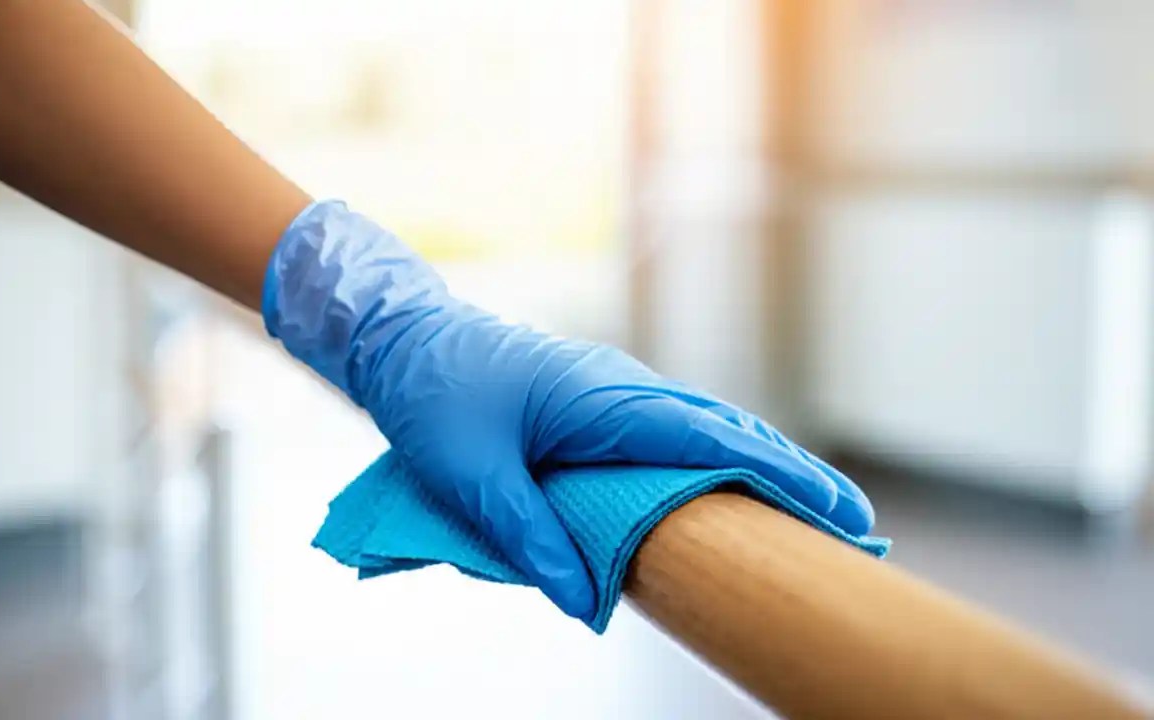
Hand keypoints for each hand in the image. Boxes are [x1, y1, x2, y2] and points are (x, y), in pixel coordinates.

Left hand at [263, 201, 873, 618]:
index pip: (709, 439)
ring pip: (706, 426)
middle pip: (726, 430)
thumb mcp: (469, 474)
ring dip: (762, 464)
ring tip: (814, 509)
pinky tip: (736, 482)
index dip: (778, 476)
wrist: (404, 336)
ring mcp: (615, 388)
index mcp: (599, 399)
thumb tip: (586, 602)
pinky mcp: (601, 400)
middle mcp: (621, 387)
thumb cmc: (431, 395)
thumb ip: (528, 536)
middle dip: (792, 475)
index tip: (838, 510)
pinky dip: (720, 454)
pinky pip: (675, 428)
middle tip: (853, 524)